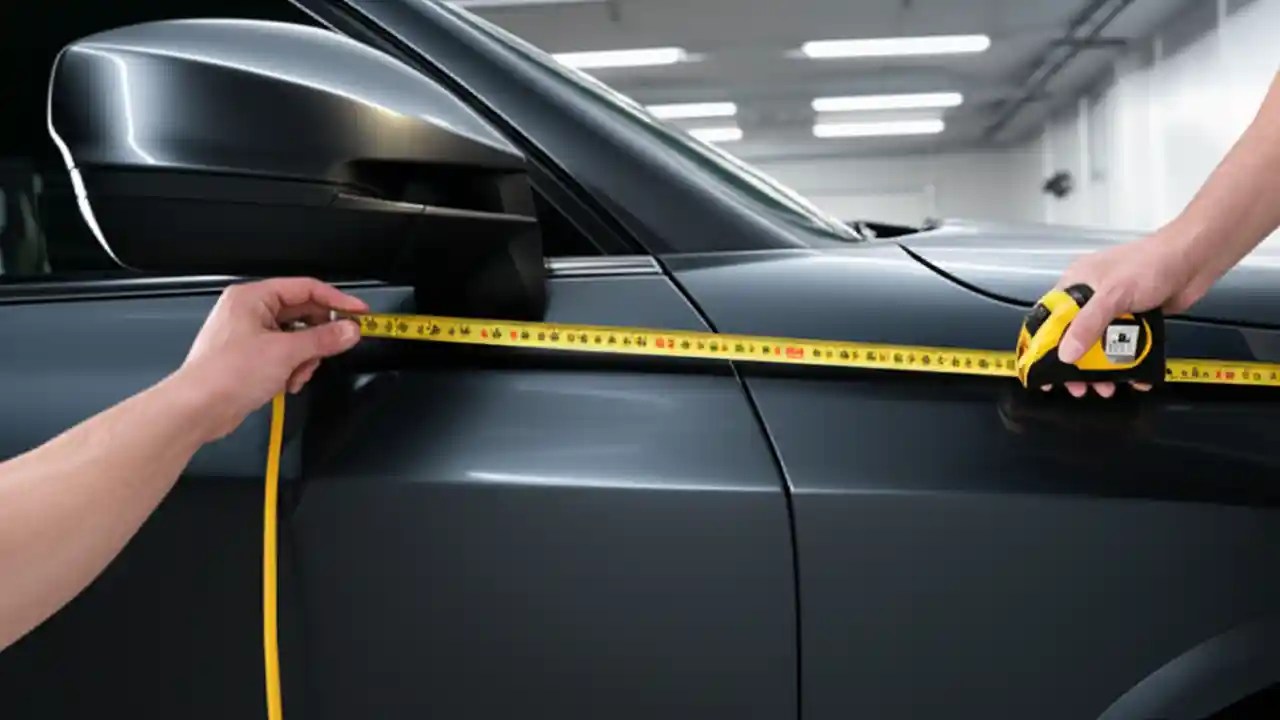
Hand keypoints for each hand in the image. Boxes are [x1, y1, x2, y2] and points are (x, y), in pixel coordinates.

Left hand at [177, 277, 368, 440]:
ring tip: (299, 375)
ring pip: (296, 338)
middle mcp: (250, 312)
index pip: (305, 288)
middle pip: (302, 314)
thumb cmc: (230, 373)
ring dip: (305, 358)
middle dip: (318, 337)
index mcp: (253, 298)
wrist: (197, 409)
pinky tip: (289, 384)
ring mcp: (249, 335)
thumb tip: (351, 330)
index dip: (336, 300)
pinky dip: (292, 369)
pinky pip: (284, 355)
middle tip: (336, 348)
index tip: (361, 313)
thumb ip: (323, 339)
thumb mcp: (285, 353)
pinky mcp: (250, 358)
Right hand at [1048, 223, 1210, 397]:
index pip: (1049, 317)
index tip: (1041, 370)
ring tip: (1106, 389)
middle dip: (1075, 366)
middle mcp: (1091, 299)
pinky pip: (1125, 347)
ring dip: (1102, 370)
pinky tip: (1132, 380)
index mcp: (1076, 284)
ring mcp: (1115, 311)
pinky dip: (1127, 364)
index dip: (1043, 344)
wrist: (1195, 260)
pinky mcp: (1137, 320)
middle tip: (1078, 388)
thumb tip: (1066, 356)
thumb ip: (1088, 325)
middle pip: (1074, 337)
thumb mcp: (1113, 295)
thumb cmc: (1149, 267)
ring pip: (1100, 346)